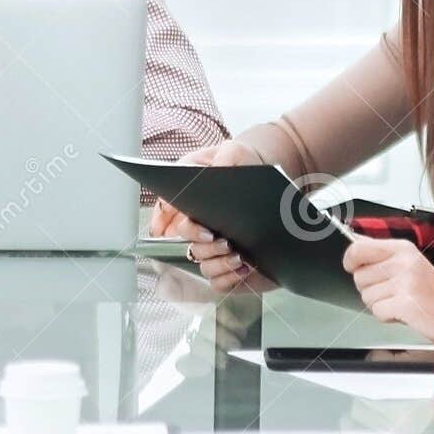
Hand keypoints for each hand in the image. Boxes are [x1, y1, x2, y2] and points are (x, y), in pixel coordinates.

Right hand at [149, 142, 277, 294]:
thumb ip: (225, 158)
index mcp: (186, 195)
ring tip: (237, 254)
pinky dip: (228, 278)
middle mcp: (193, 222)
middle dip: (199, 240)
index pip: (164, 210)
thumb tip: (214, 175)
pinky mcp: (226, 263)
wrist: (269, 184)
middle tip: (219, 237)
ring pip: (198, 261)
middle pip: (180, 238)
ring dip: (216, 261)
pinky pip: (216, 281)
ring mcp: (209, 244)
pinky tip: (244, 268)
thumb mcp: (236, 153)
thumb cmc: (245, 165)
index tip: (189, 224)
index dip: (165, 220)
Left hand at [343, 237, 433, 342]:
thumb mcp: (409, 262)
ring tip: (401, 301)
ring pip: (366, 296)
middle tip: (394, 292)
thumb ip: (381, 254)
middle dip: (370, 289)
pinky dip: (387, 316)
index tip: (352, 267)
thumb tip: (353, 244)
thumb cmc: (433, 290)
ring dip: (380, 304)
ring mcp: (405, 283)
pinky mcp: (406, 304)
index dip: (350, 260)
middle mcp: (403, 262)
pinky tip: (404, 313)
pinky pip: (377, 311)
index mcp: (402, 249)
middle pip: (359, 277)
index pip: (358, 248)